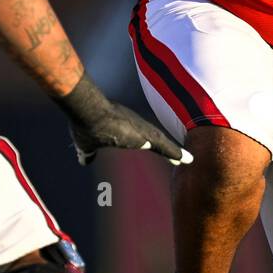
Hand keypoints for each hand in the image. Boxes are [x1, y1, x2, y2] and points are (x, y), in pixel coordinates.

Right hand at [54, 74, 193, 166]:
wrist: (88, 111)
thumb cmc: (85, 124)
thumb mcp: (86, 143)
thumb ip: (88, 153)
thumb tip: (84, 161)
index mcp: (124, 129)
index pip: (142, 137)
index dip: (151, 144)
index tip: (156, 148)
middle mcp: (136, 128)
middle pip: (156, 139)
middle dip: (167, 149)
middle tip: (181, 158)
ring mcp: (141, 131)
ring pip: (163, 143)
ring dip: (175, 152)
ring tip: (188, 160)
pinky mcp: (144, 136)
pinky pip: (165, 146)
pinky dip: (175, 153)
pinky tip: (187, 160)